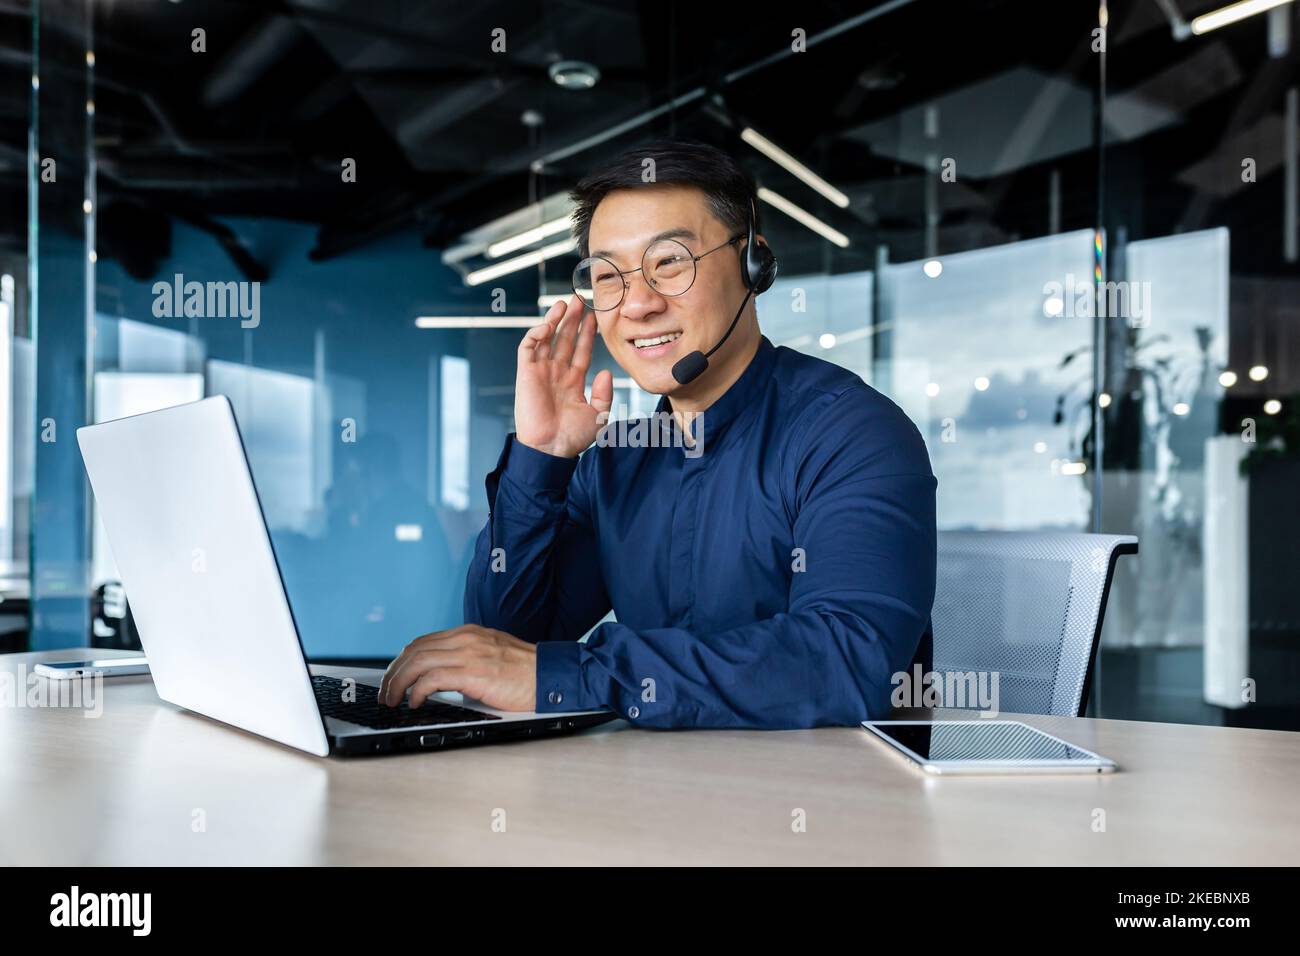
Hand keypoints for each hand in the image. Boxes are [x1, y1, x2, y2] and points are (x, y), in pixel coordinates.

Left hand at [379, 624, 536, 711]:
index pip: (423, 642)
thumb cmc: (526, 672)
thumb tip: (441, 679)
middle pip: (414, 650)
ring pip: (418, 662)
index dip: (402, 661)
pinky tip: (415, 702)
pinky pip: (432, 679)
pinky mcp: (474, 673)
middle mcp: (466, 639)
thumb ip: (467, 660)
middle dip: (393, 672)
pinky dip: (417, 691)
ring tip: (393, 700)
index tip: (394, 678)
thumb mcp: (491, 656)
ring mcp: (470, 654)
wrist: (551, 676)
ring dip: (398, 683)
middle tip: (386, 693)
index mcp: (468, 633)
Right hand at [515, 294, 612, 458]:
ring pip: (546, 338)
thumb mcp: (598, 415)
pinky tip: (549, 325)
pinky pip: (528, 348)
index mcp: (572, 381)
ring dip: (555, 320)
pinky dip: (536, 334)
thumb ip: (604, 393)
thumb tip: (605, 371)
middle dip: (572, 319)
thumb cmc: (572, 438)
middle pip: (565, 339)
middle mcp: (556, 373)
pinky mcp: (525, 373)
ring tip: (565, 303)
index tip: (595, 316)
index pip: (581, 350)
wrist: (551, 449)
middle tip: (580, 299)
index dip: (588, 333)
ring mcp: (540, 372)